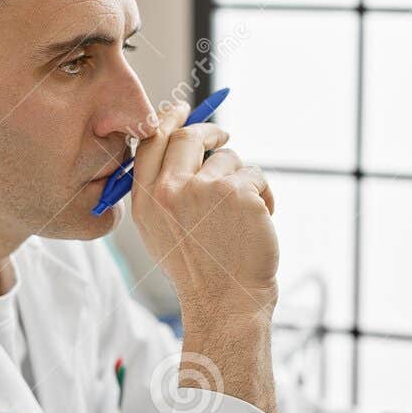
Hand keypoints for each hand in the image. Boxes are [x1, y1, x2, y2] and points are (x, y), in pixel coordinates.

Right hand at [131, 99, 278, 412]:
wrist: (226, 302)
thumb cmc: (199, 271)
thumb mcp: (161, 232)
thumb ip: (163, 191)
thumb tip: (182, 144)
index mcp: (146, 200)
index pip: (151, 142)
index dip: (167, 120)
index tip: (181, 110)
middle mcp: (169, 190)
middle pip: (189, 136)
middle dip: (210, 132)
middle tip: (224, 136)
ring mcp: (204, 189)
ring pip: (230, 159)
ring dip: (243, 181)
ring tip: (244, 215)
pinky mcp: (238, 192)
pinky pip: (256, 175)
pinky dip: (265, 195)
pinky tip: (261, 222)